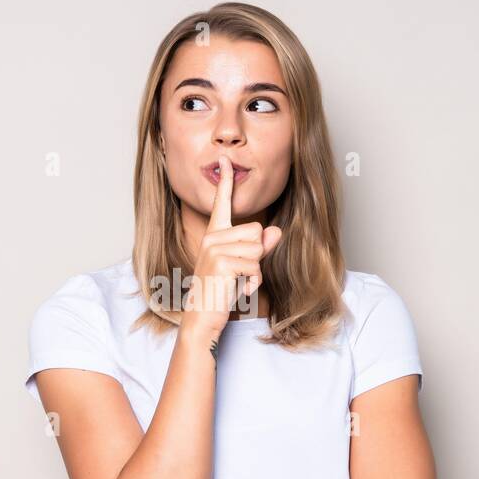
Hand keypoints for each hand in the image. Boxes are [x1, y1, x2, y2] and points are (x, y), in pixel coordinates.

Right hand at [181, 154, 281, 337]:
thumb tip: (276, 231)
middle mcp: (212, 238)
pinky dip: (253, 281)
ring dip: (256, 270)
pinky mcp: (221, 262)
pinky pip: (255, 265)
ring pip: (258, 248)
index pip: (222, 204)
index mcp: (214, 235)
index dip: (226, 182)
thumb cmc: (221, 293)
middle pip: (257, 231)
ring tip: (237, 282)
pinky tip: (237, 290)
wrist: (202, 319)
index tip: (225, 160)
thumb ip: (260, 248)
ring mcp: (214, 249)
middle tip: (239, 274)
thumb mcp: (243, 268)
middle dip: (257, 255)